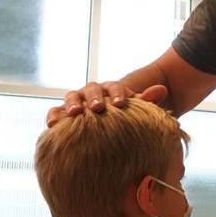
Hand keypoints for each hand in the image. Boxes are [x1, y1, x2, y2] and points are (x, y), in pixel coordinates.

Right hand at [45, 81, 168, 126]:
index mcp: (111, 89)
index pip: (114, 87)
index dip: (117, 94)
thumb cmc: (122, 118)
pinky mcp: (62, 113)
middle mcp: (92, 92)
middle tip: (98, 108)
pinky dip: (53, 115)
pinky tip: (52, 124)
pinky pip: (55, 111)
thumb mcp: (135, 110)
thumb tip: (163, 89)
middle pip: (91, 89)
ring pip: (71, 97)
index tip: (120, 105)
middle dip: (94, 98)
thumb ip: (147, 101)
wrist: (106, 129)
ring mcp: (76, 101)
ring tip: (74, 114)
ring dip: (72, 104)